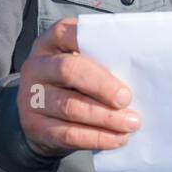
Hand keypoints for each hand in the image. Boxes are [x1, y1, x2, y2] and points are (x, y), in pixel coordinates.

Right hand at [16, 17, 141, 155]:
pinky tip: (117, 138)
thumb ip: (104, 60)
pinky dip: (96, 137)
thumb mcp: (85, 63)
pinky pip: (67, 133)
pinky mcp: (34, 126)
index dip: (92, 42)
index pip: (67, 33)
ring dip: (104, 117)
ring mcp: (30, 97)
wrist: (43, 118)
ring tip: (131, 123)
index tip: (124, 56)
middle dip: (102, 85)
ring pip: (69, 106)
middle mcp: (37, 67)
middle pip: (68, 70)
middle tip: (127, 98)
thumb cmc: (77, 82)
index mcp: (51, 42)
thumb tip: (141, 68)